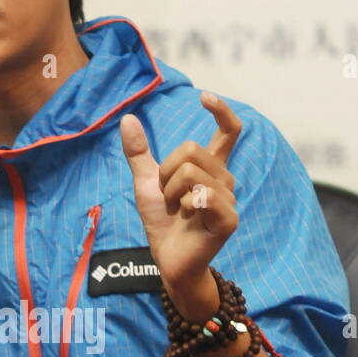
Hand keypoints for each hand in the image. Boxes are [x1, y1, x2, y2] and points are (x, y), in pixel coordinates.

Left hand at [119, 92, 241, 316]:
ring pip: (190, 173)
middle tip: (168, 198)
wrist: (167, 259)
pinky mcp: (229, 218)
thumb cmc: (163, 222)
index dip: (221, 111)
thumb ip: (139, 153)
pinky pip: (202, 195)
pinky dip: (185, 205)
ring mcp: (229, 199)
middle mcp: (224, 180)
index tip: (204, 97)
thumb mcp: (146, 183)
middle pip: (190, 150)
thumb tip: (128, 118)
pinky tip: (189, 218)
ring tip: (177, 211)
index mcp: (210, 169)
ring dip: (172, 193)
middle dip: (166, 173)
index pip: (229, 131)